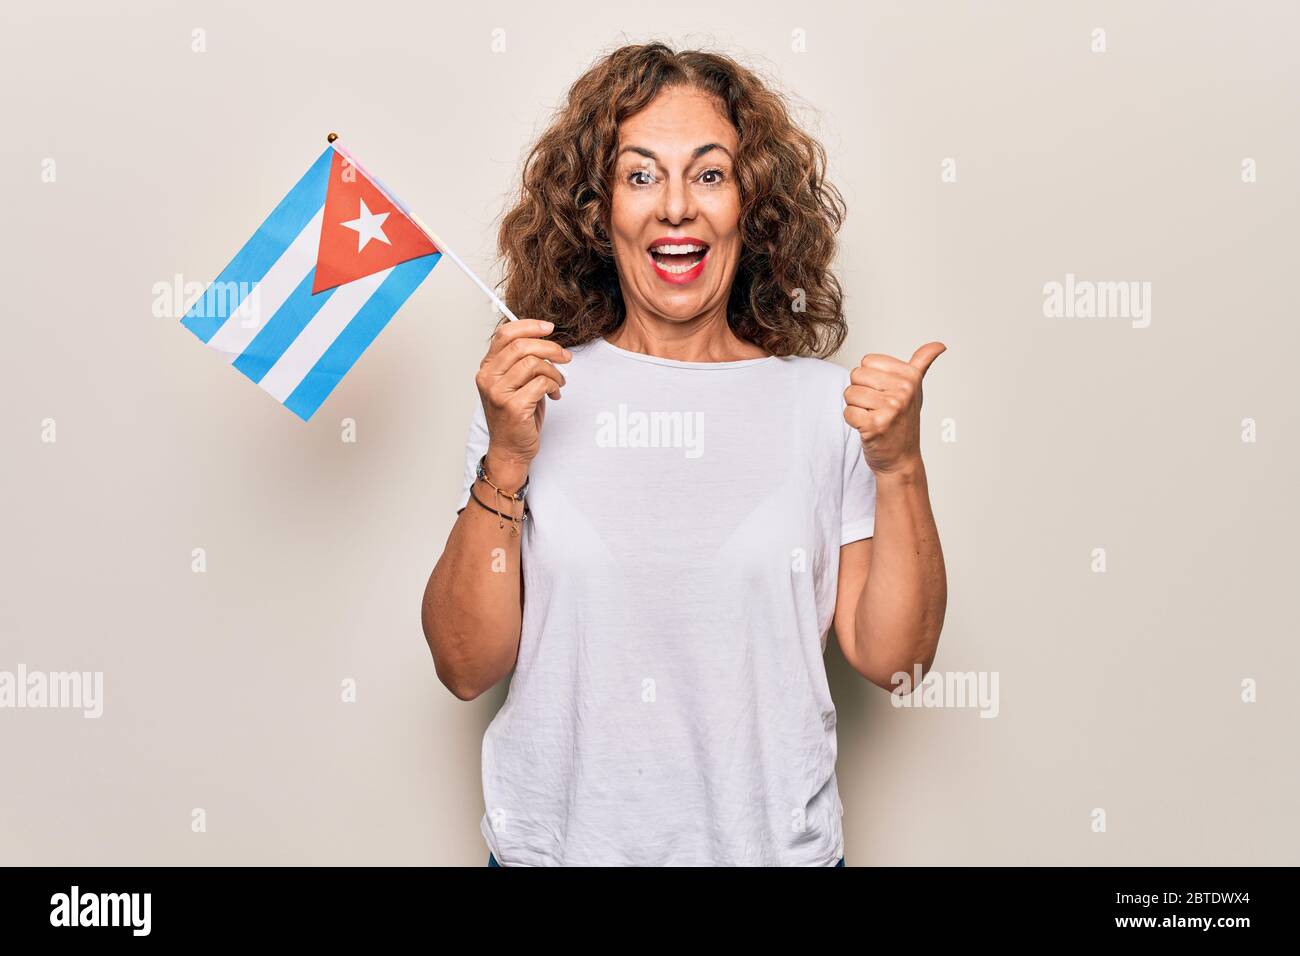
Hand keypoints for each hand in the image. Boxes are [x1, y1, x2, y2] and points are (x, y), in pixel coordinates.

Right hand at [474, 319, 570, 479]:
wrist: (510, 449)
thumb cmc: (515, 415)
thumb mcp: (515, 382)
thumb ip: (523, 360)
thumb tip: (545, 338)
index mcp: (487, 368)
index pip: (505, 334)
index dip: (530, 326)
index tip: (549, 328)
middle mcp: (488, 378)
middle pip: (522, 346)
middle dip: (550, 348)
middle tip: (565, 357)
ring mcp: (498, 392)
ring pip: (534, 363)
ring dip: (554, 371)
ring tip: (559, 382)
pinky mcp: (513, 406)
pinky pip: (541, 383)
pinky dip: (554, 386)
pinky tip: (554, 394)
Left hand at [844, 342, 945, 475]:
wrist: (901, 459)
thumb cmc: (904, 421)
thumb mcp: (916, 388)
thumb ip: (922, 363)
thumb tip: (939, 345)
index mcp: (910, 376)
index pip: (867, 361)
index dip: (869, 378)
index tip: (884, 392)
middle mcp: (903, 391)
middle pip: (856, 375)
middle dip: (860, 392)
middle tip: (877, 407)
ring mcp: (890, 409)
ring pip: (849, 394)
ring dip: (856, 408)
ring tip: (873, 417)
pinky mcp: (876, 426)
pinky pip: (848, 413)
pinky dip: (853, 422)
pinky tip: (868, 428)